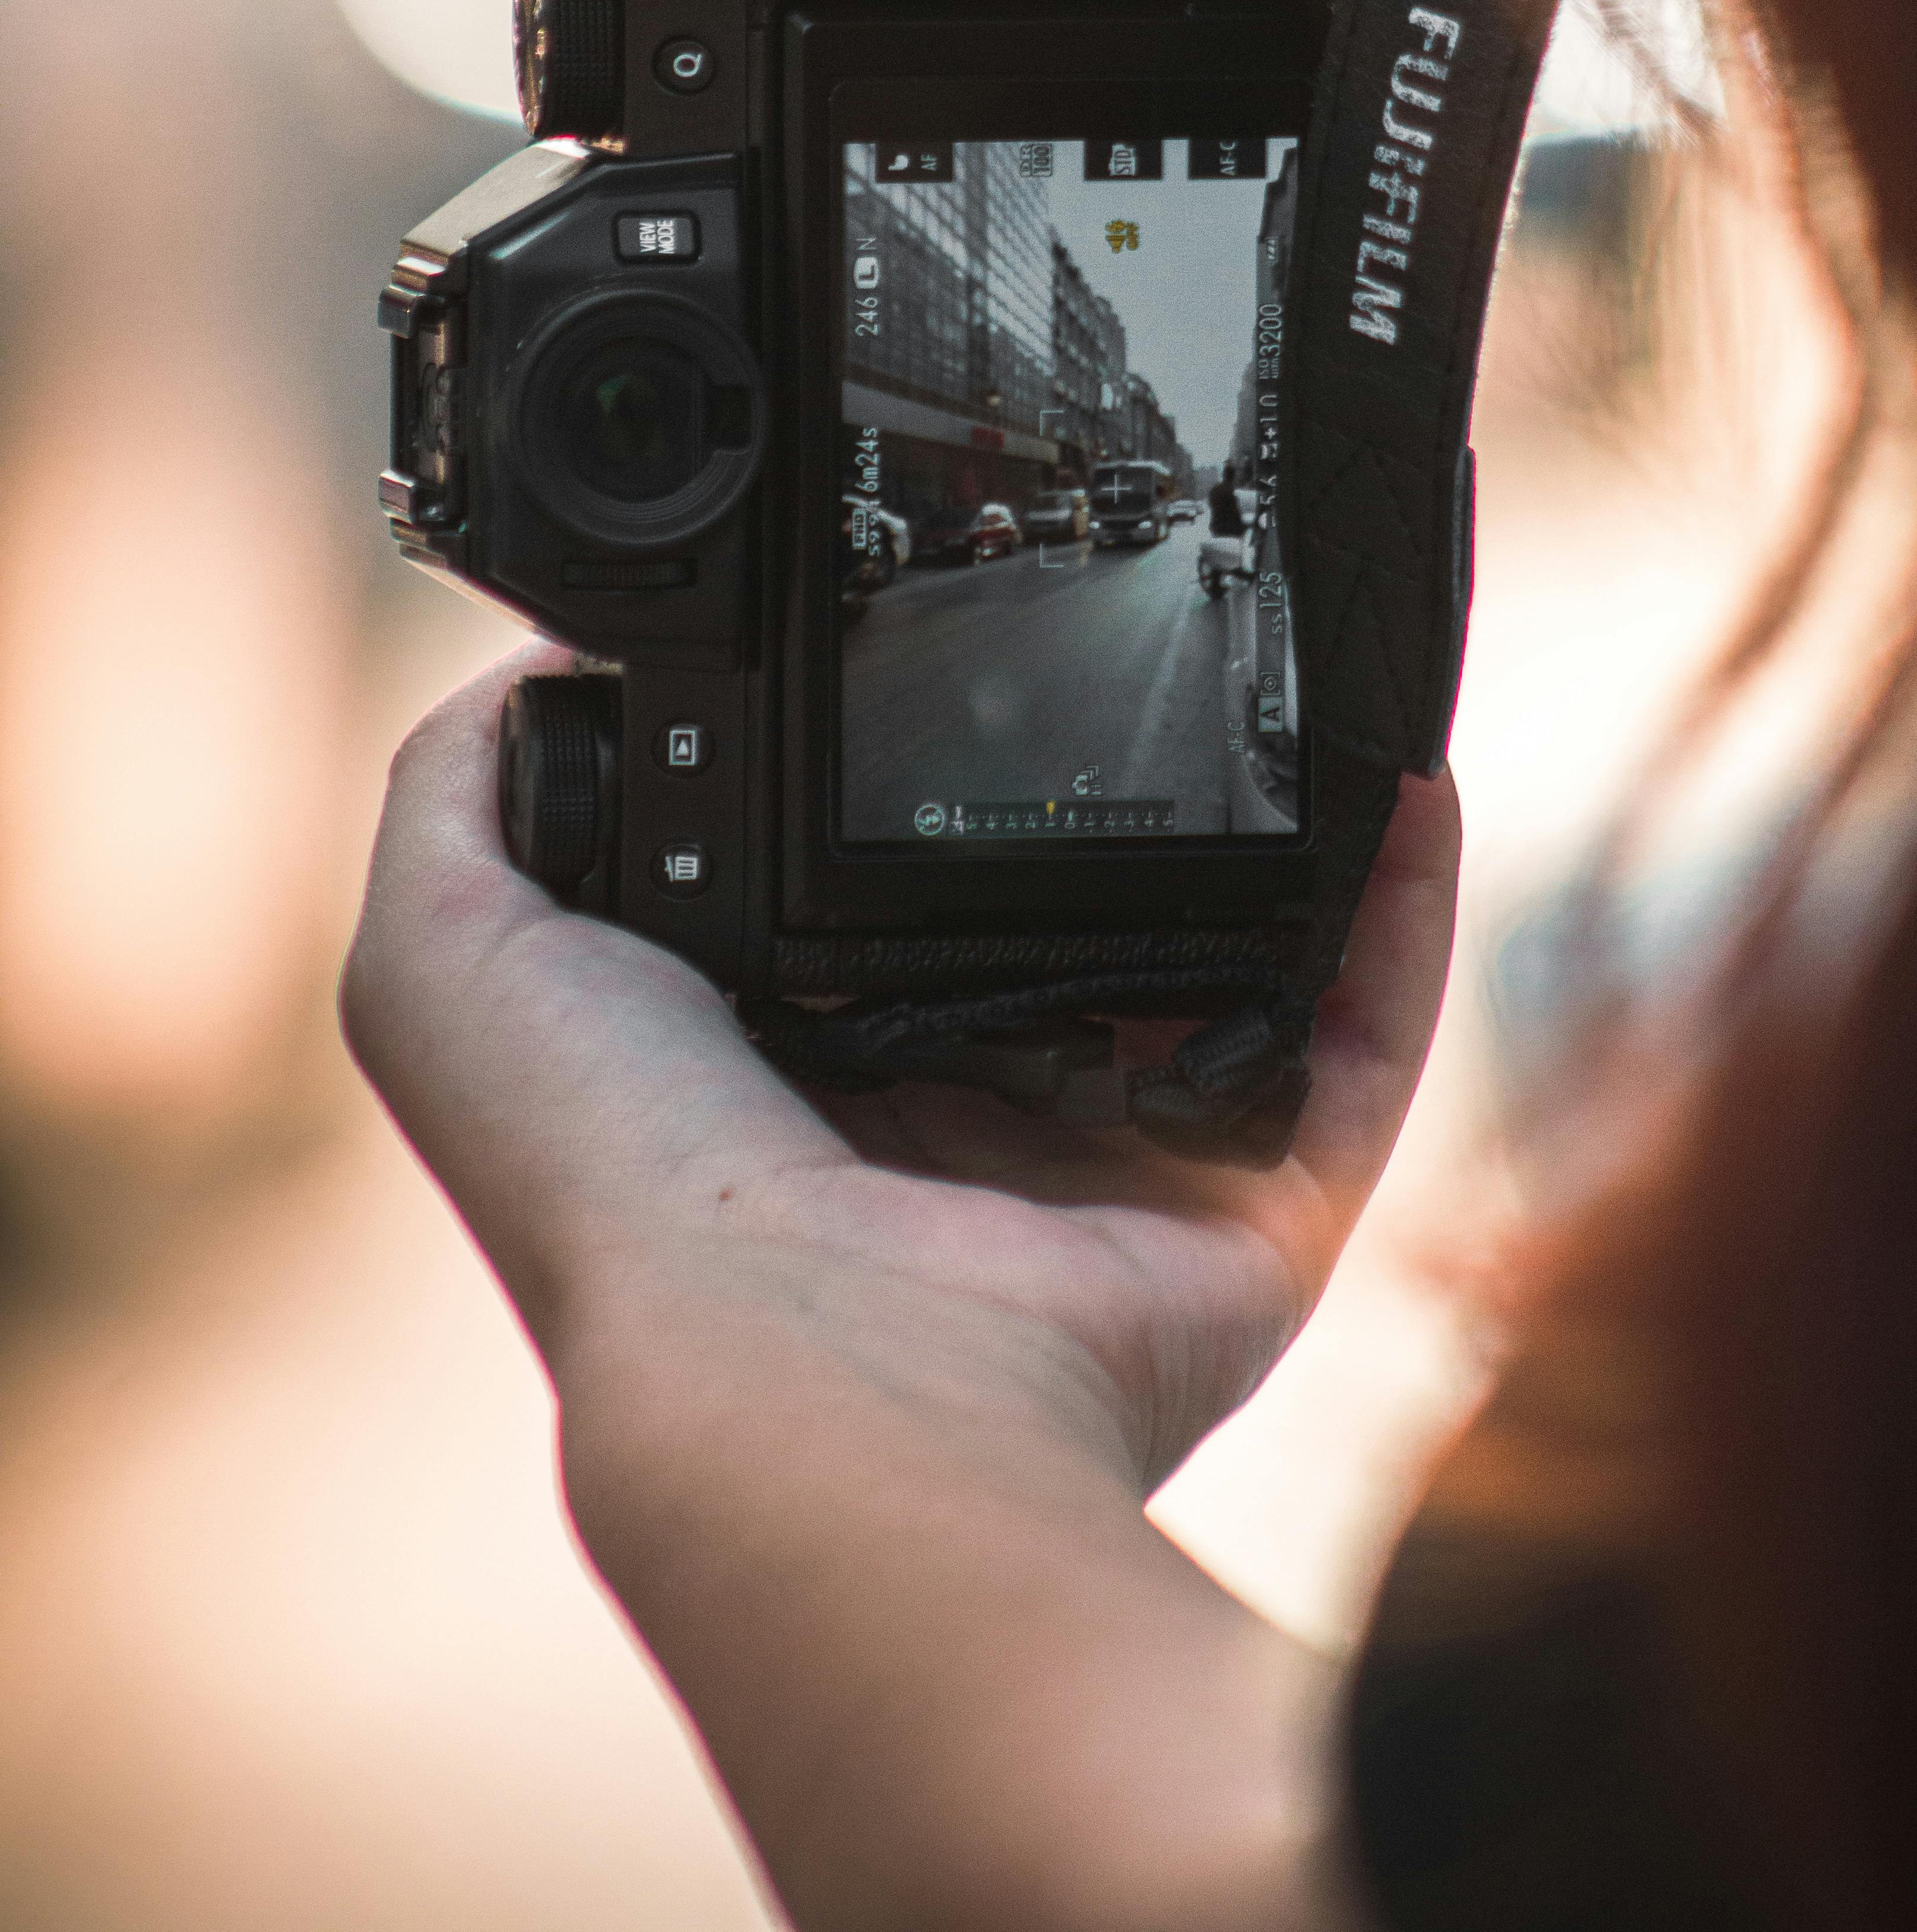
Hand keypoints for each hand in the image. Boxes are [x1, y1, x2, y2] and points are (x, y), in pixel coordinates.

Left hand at [344, 651, 1456, 1488]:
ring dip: (1302, 818)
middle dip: (1149, 775)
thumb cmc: (623, 1174)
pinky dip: (1400, 912)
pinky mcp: (1258, 1202)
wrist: (807, 1367)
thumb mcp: (449, 962)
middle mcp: (983, 1105)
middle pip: (1095, 905)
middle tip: (1196, 621)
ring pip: (1251, 954)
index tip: (979, 606)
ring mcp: (1133, 1158)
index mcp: (817, 1052)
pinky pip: (1362, 1035)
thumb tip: (549, 657)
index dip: (937, 745)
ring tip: (1332, 671)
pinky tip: (1411, 782)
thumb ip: (469, 796)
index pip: (894, 871)